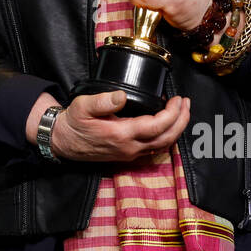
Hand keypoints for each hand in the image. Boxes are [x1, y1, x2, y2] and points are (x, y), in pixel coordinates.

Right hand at [49, 91, 191, 162]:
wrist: (63, 142)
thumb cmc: (73, 123)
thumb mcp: (82, 106)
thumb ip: (103, 101)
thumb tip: (122, 96)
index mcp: (121, 134)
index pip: (157, 126)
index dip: (172, 113)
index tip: (177, 99)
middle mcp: (129, 147)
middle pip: (166, 138)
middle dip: (182, 120)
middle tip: (186, 103)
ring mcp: (130, 153)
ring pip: (163, 145)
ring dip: (177, 129)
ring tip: (182, 112)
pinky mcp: (128, 154)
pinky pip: (155, 149)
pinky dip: (167, 137)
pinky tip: (168, 125)